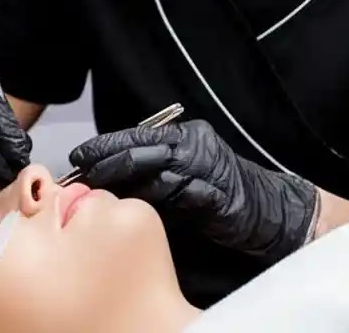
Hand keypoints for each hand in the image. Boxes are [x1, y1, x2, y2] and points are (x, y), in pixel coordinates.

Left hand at [68, 119, 319, 262]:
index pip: (136, 136)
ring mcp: (207, 168)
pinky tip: (137, 207)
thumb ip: (151, 173)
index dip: (105, 146)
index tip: (78, 156)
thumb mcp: (181, 177)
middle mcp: (194, 146)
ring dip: (127, 182)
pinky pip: (182, 194)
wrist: (270, 212)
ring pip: (158, 171)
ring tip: (99, 192)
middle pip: (142, 149)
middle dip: (108, 161)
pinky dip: (158, 200)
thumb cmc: (220, 195)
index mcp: (184, 137)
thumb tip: (104, 180)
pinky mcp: (218, 193)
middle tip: (81, 172)